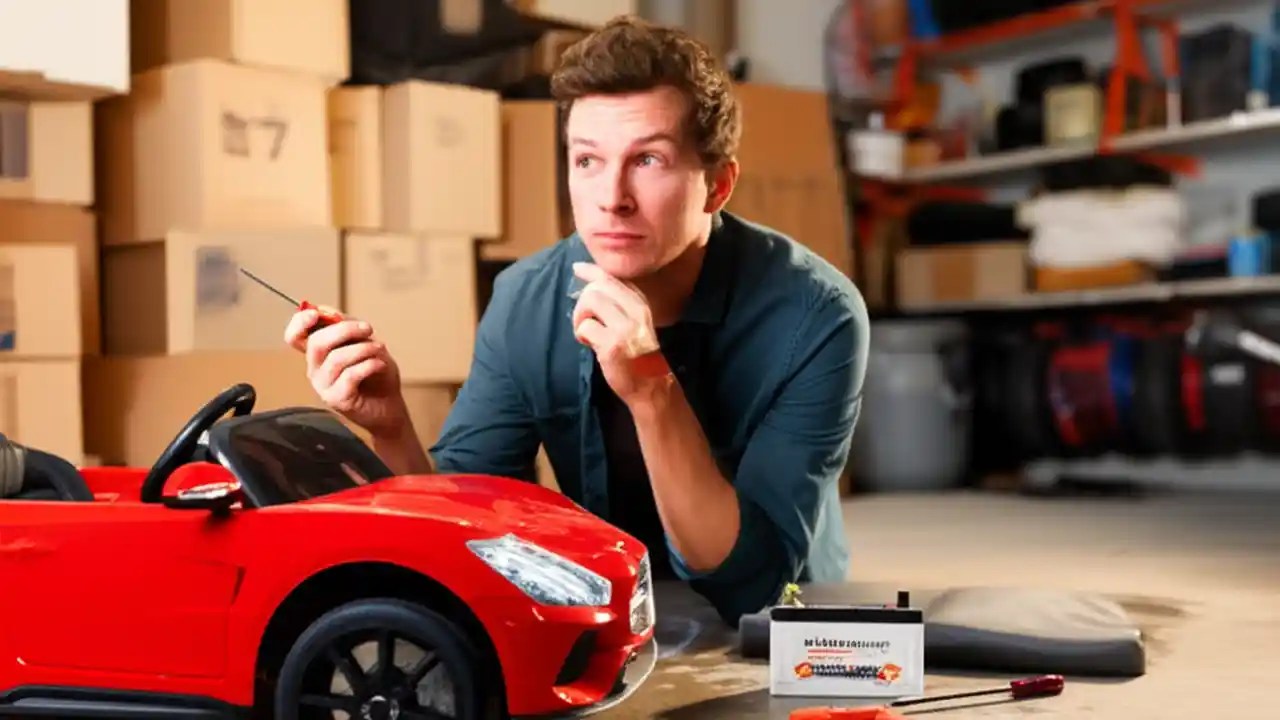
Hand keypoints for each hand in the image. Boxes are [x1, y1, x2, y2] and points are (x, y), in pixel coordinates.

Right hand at [284, 309, 407, 437]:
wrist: (389, 405)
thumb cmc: (376, 373)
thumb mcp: (363, 342)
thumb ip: (344, 326)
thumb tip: (326, 310)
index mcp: (317, 354)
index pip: (295, 337)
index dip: (300, 323)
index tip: (316, 314)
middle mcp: (315, 370)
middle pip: (316, 343)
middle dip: (345, 330)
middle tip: (368, 329)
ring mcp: (324, 387)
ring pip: (336, 359)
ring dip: (363, 348)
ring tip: (380, 349)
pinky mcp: (337, 400)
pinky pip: (350, 375)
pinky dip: (369, 365)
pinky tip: (380, 365)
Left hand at [571, 262, 672, 404]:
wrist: (650, 386)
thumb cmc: (637, 355)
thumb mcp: (634, 323)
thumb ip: (619, 305)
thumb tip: (592, 287)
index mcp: (640, 304)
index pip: (613, 278)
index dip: (592, 271)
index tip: (578, 268)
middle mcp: (635, 311)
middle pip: (598, 287)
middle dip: (583, 301)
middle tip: (584, 320)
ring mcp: (625, 327)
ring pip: (590, 301)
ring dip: (580, 318)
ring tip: (587, 333)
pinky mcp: (613, 344)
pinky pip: (586, 327)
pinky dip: (582, 336)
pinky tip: (590, 345)